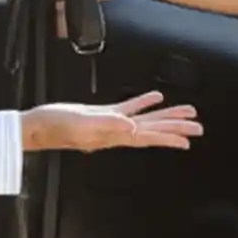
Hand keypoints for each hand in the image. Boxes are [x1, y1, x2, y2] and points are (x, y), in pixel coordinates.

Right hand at [20, 91, 201, 151]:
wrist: (39, 126)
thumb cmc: (57, 127)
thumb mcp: (83, 125)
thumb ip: (108, 125)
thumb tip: (132, 126)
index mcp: (114, 135)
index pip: (148, 136)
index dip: (168, 137)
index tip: (188, 139)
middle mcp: (117, 131)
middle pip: (153, 129)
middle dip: (175, 127)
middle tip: (198, 127)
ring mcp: (111, 123)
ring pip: (145, 119)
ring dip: (165, 115)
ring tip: (185, 113)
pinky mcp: (103, 114)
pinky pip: (129, 107)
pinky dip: (143, 102)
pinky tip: (155, 97)